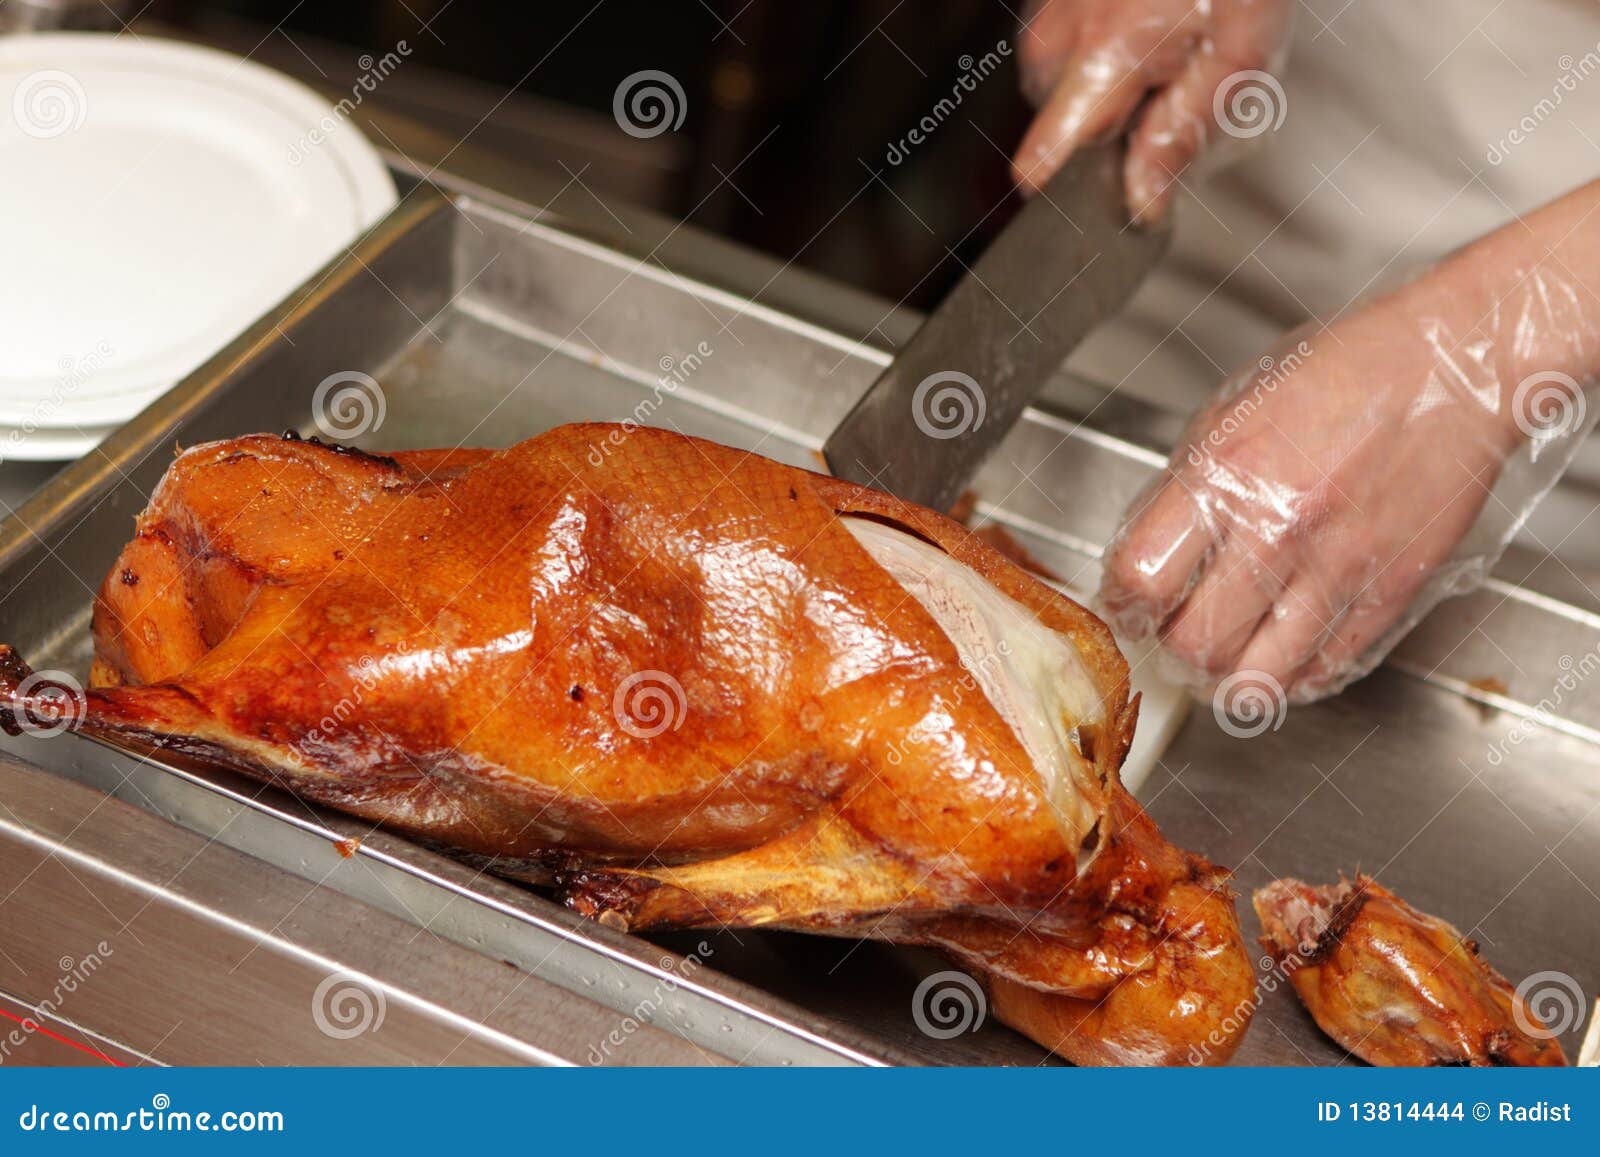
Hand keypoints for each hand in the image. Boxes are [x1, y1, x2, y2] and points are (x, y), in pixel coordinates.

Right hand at [1012, 0, 1292, 219]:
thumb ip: (1180, 140)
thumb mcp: (1235, 66)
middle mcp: (1056, 43)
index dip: (1077, 197)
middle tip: (1176, 102)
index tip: (1117, 194)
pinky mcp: (1052, 9)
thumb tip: (1141, 205)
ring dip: (1116, 102)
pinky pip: (1068, 64)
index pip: (1039, 167)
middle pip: (1063, 138)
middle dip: (1117, 141)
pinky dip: (1109, 67)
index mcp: (1099, 63)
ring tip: (1170, 62)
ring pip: (1067, 102)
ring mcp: (1048, 21)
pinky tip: (1152, 39)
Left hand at [1096, 257, 1593, 703]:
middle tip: (1170, 635)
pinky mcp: (1390, 594)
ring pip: (1255, 679)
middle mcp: (1279, 528)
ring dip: (1225, 678)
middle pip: (1193, 643)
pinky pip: (1323, 672)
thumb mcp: (1236, 410)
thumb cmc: (1350, 374)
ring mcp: (1338, 568)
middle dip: (1169, 649)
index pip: (1141, 577)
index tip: (1126, 601)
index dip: (1122, 601)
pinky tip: (1276, 655)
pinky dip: (1288, 678)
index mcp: (1227, 473)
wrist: (1458, 368)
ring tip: (1220, 657)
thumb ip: (1187, 486)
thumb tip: (1148, 554)